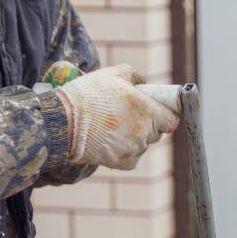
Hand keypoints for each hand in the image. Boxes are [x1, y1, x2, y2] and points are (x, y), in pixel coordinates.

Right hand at [56, 64, 178, 169]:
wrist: (65, 122)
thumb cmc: (88, 95)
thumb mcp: (112, 74)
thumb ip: (134, 76)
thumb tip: (144, 82)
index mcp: (148, 111)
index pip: (171, 120)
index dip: (164, 115)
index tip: (157, 113)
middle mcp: (145, 132)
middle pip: (156, 132)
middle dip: (146, 125)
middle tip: (125, 116)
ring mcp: (136, 149)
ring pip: (143, 145)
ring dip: (133, 138)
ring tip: (110, 127)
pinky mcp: (125, 163)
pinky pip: (132, 158)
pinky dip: (123, 151)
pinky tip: (108, 140)